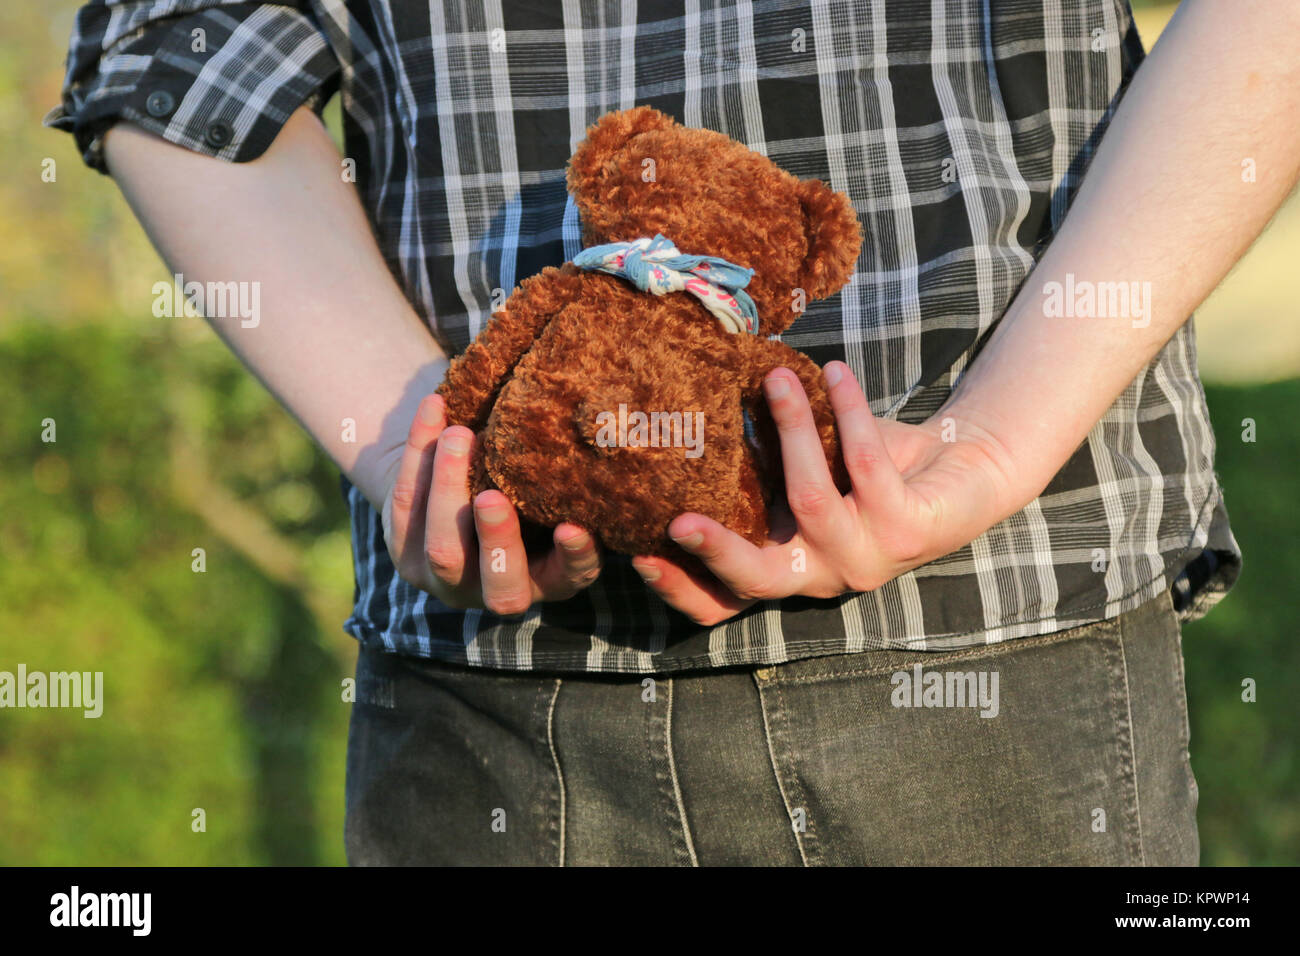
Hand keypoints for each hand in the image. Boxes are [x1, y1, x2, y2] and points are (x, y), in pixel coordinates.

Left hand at [383, 394, 603, 614]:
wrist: (452, 493)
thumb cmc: (523, 486)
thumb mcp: (547, 495)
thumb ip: (562, 482)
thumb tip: (597, 422)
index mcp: (546, 579)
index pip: (568, 578)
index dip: (573, 558)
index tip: (572, 527)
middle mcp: (495, 590)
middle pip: (497, 582)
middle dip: (496, 537)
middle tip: (492, 495)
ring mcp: (444, 580)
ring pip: (442, 546)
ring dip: (449, 487)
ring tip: (460, 433)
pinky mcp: (403, 554)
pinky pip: (407, 505)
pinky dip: (418, 452)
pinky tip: (434, 407)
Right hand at [632, 361, 1027, 625]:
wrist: (963, 467)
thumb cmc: (870, 467)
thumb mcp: (805, 470)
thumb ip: (758, 465)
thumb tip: (691, 407)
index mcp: (789, 567)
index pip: (723, 601)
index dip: (680, 588)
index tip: (637, 553)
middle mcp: (823, 576)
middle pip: (757, 581)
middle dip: (716, 552)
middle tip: (678, 521)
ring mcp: (867, 560)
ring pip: (809, 502)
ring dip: (791, 433)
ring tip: (775, 380)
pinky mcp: (910, 531)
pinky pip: (864, 465)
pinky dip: (847, 410)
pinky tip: (836, 373)